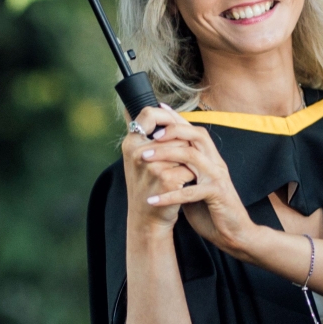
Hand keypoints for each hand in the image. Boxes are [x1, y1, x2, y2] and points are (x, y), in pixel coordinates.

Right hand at [122, 106, 195, 236]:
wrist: (147, 218)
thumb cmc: (147, 185)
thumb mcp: (141, 158)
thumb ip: (150, 134)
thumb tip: (161, 105)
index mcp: (131, 143)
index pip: (149, 113)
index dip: (165, 115)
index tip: (175, 124)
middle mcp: (138, 152)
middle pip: (174, 134)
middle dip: (184, 146)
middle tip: (181, 162)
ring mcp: (152, 166)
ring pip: (185, 150)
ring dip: (189, 162)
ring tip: (182, 174)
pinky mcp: (167, 179)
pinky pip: (190, 168)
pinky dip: (192, 177)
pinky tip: (184, 185)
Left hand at [135, 108, 257, 260]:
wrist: (235, 233)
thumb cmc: (212, 211)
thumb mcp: (193, 186)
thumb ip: (181, 172)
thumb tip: (159, 163)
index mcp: (210, 159)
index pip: (194, 131)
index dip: (177, 118)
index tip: (158, 108)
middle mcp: (215, 163)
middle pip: (196, 135)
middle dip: (171, 131)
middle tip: (149, 135)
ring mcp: (217, 177)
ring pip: (191, 156)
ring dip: (165, 154)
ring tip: (144, 158)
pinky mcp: (218, 195)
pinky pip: (191, 191)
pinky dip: (170, 195)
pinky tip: (153, 200)